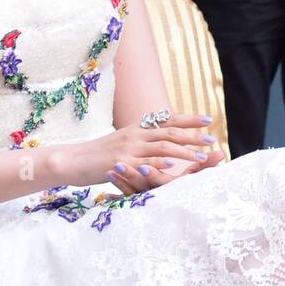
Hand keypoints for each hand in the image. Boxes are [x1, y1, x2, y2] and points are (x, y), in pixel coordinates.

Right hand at [55, 113, 221, 192]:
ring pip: (162, 147)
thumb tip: (161, 134)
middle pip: (170, 132)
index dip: (188, 119)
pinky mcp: (121, 164)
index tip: (208, 119)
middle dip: (193, 136)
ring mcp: (129, 149)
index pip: (168, 120)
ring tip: (201, 158)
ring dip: (184, 152)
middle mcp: (136, 135)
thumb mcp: (123, 140)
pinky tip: (173, 166)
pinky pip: (143, 163)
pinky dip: (159, 164)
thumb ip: (142, 136)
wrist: (73, 160)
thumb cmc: (100, 153)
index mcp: (138, 128)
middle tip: (212, 140)